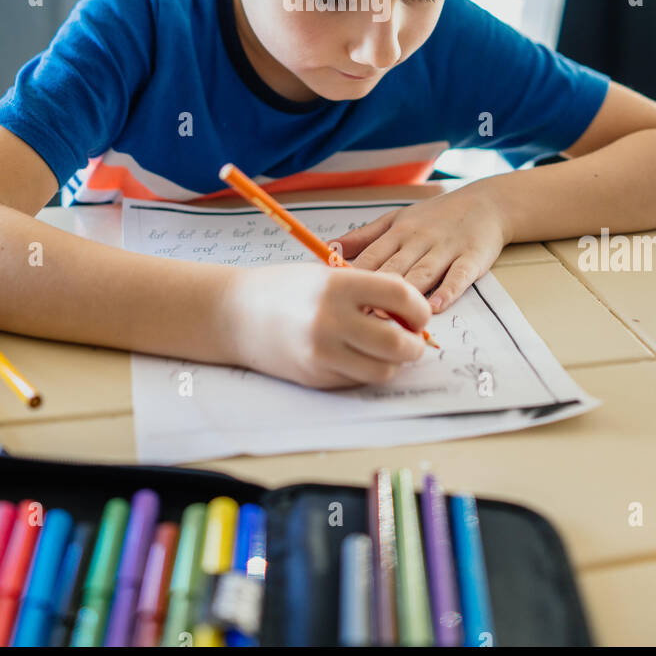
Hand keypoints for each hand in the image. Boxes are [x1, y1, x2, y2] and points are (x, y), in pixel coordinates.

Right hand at [228, 261, 430, 389]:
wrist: (236, 315)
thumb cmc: (285, 288)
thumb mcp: (327, 275)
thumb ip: (369, 289)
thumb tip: (413, 310)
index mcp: (336, 286)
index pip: (400, 295)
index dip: (418, 307)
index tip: (418, 312)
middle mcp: (330, 322)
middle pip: (398, 343)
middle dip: (415, 344)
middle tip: (412, 337)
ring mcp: (322, 355)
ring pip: (383, 370)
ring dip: (394, 361)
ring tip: (386, 347)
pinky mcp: (316, 377)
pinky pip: (359, 380)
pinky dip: (367, 369)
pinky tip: (357, 353)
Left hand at [335, 185, 508, 313]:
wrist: (486, 203)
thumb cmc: (436, 216)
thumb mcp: (396, 218)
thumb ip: (364, 236)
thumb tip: (328, 250)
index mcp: (398, 231)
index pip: (371, 256)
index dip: (354, 278)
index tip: (338, 299)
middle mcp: (419, 239)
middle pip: (394, 268)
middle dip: (375, 291)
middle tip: (356, 315)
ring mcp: (446, 248)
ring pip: (423, 272)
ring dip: (405, 294)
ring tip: (388, 315)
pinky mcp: (471, 257)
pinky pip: (458, 275)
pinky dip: (448, 290)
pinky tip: (436, 306)